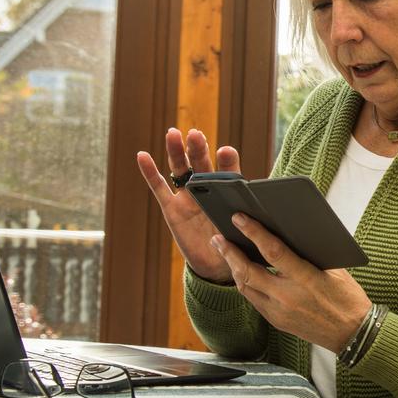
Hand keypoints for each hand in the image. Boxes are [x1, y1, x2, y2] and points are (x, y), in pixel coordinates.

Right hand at [137, 128, 240, 282]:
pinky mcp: (172, 209)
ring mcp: (188, 197)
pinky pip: (159, 188)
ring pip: (180, 169)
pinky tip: (142, 156)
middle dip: (198, 149)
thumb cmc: (236, 241)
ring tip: (173, 134)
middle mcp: (207, 188)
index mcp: (228, 189)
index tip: (225, 152)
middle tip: (196, 134)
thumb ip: (244, 212)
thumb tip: (254, 201)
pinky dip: (150, 172)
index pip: (228, 170)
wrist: (218, 264)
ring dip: (176, 151)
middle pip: (201, 163)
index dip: (226, 161)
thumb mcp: (242, 227)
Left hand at [211, 212, 371, 351]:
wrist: (352, 333)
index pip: (273, 252)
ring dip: (233, 268)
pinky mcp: (276, 322)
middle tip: (217, 238)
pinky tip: (242, 272)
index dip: (253, 233)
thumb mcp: (334, 270)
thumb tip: (287, 234)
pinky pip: (253, 300)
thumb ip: (310, 254)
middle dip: (230, 253)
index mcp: (306, 279)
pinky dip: (245, 283)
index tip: (239, 219)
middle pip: (248, 272)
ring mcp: (279, 312)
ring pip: (245, 287)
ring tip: (225, 251)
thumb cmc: (347, 298)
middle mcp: (288, 297)